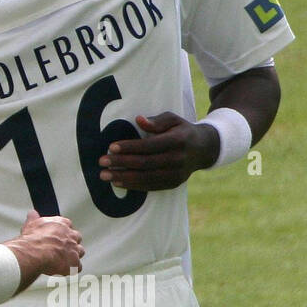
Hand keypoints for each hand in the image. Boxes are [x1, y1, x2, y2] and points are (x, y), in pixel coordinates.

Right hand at [6, 210, 84, 290]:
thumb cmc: (33, 239)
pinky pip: (78, 267)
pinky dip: (72, 269)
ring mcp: (74, 249)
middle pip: (77, 238)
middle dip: (70, 243)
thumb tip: (33, 214)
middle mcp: (71, 235)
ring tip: (63, 260)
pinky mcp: (74, 263)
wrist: (35, 253)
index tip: (57, 235)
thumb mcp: (31, 224)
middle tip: (60, 248)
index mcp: (62, 224)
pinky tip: (64, 269)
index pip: (67, 225)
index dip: (62, 232)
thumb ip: (34, 218)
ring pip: (80, 252)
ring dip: (73, 255)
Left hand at [98, 112, 219, 190]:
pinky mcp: (174, 183)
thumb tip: (139, 120)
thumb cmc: (181, 130)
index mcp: (178, 141)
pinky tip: (118, 182)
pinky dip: (133, 186)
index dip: (130, 147)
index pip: (150, 146)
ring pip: (147, 178)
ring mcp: (177, 174)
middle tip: (101, 162)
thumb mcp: (173, 119)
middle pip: (146, 163)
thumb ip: (157, 120)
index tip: (111, 147)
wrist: (204, 149)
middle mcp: (178, 159)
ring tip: (105, 175)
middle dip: (121, 163)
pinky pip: (151, 186)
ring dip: (123, 177)